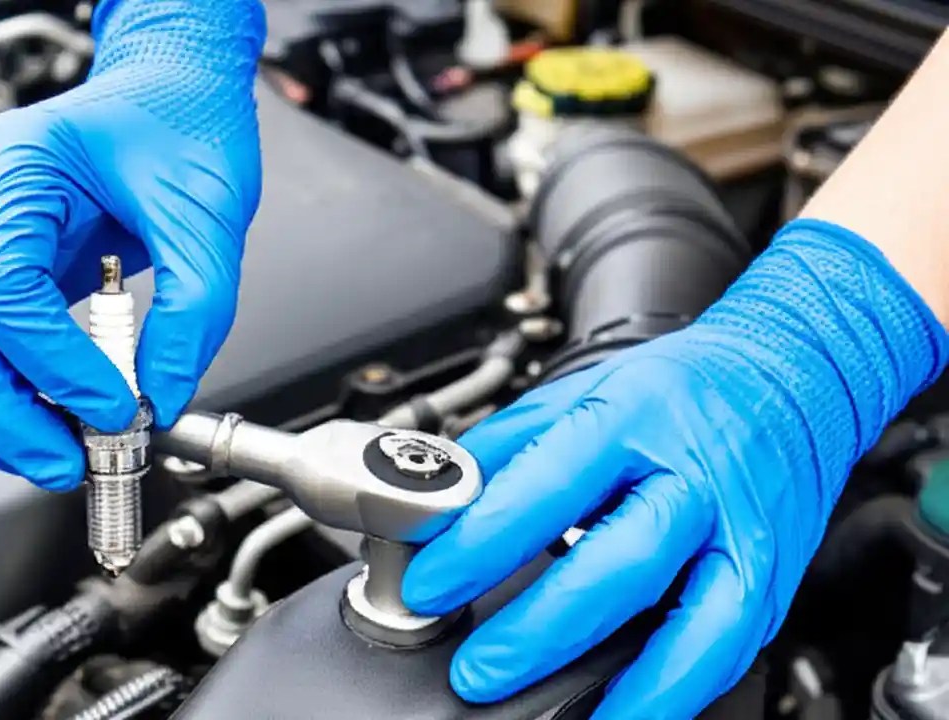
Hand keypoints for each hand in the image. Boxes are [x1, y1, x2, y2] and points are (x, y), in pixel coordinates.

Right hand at [0, 0, 265, 489]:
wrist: (171, 94)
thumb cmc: (180, 125)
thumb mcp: (209, 212)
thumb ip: (195, 309)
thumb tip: (162, 395)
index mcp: (16, 168)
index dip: (51, 364)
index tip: (113, 406)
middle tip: (63, 462)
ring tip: (52, 456)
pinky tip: (39, 423)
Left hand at [403, 220, 948, 717]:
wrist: (793, 375)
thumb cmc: (679, 388)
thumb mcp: (583, 389)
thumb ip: (505, 446)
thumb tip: (435, 500)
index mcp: (633, 417)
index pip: (549, 485)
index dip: (484, 542)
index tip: (431, 585)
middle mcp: (693, 478)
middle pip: (619, 564)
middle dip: (540, 628)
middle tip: (477, 669)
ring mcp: (740, 534)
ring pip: (691, 623)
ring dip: (622, 683)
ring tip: (555, 716)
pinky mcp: (770, 581)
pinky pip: (725, 651)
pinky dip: (676, 693)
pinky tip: (626, 715)